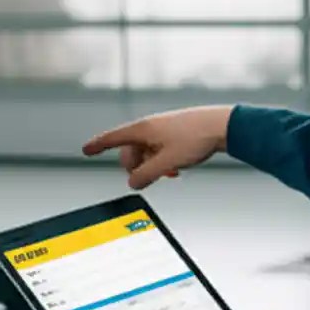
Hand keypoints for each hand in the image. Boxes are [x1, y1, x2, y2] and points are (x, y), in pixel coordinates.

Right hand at [82, 106, 233, 189]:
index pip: (113, 138)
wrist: (223, 126)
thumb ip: (146, 175)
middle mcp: (150, 126)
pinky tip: (176, 168)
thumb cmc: (196, 138)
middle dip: (136, 167)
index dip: (98, 145)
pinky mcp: (174, 133)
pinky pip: (159, 150)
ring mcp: (162, 129)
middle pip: (130, 151)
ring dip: (153, 166)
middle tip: (150, 178)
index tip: (86, 149)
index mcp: (143, 129)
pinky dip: (162, 161)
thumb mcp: (167, 162)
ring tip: (170, 172)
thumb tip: (133, 183)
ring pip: (147, 153)